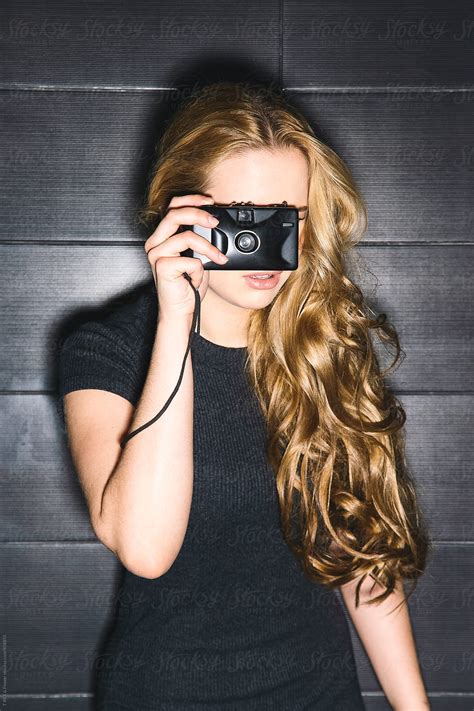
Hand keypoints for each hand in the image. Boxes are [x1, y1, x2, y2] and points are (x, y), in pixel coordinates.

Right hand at [144, 193, 227, 320]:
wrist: (181, 311)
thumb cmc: (188, 286)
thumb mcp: (197, 256)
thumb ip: (200, 238)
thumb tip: (215, 222)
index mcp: (162, 237)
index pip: (173, 207)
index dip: (192, 199)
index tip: (211, 202)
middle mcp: (155, 243)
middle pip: (175, 214)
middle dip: (199, 214)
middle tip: (216, 222)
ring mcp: (156, 255)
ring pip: (186, 237)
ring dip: (208, 248)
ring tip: (219, 258)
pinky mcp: (161, 267)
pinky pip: (189, 260)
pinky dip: (200, 270)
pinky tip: (197, 278)